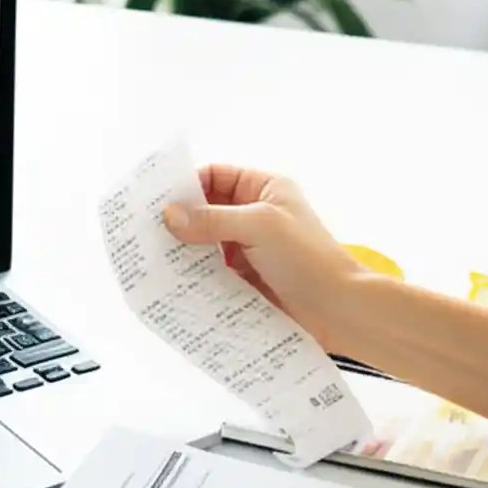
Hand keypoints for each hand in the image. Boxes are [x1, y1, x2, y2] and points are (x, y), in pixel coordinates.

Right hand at [163, 166, 366, 350]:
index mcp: (265, 189)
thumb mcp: (259, 226)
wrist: (339, 311)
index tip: (157, 202)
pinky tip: (177, 284)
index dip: (188, 186)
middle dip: (181, 221)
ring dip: (186, 252)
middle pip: (207, 211)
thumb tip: (170, 215)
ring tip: (156, 261)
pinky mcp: (249, 280)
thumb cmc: (309, 259)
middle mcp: (257, 216)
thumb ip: (212, 219)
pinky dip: (197, 277)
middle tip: (148, 234)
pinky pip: (215, 274)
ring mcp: (252, 249)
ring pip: (208, 245)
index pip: (216, 176)